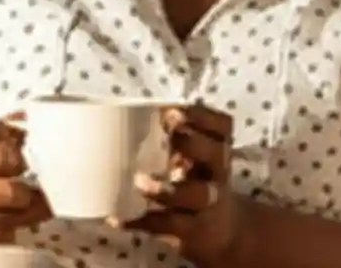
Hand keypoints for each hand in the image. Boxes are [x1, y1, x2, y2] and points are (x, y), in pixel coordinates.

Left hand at [123, 103, 245, 266]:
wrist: (223, 231)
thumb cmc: (198, 183)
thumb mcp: (197, 161)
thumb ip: (176, 142)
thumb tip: (128, 117)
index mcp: (217, 150)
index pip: (222, 127)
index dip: (202, 116)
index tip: (172, 109)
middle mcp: (217, 173)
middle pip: (215, 155)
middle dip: (192, 142)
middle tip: (168, 132)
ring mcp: (207, 204)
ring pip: (194, 194)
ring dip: (165, 188)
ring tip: (138, 180)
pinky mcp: (191, 230)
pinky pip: (166, 225)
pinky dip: (140, 221)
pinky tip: (117, 218)